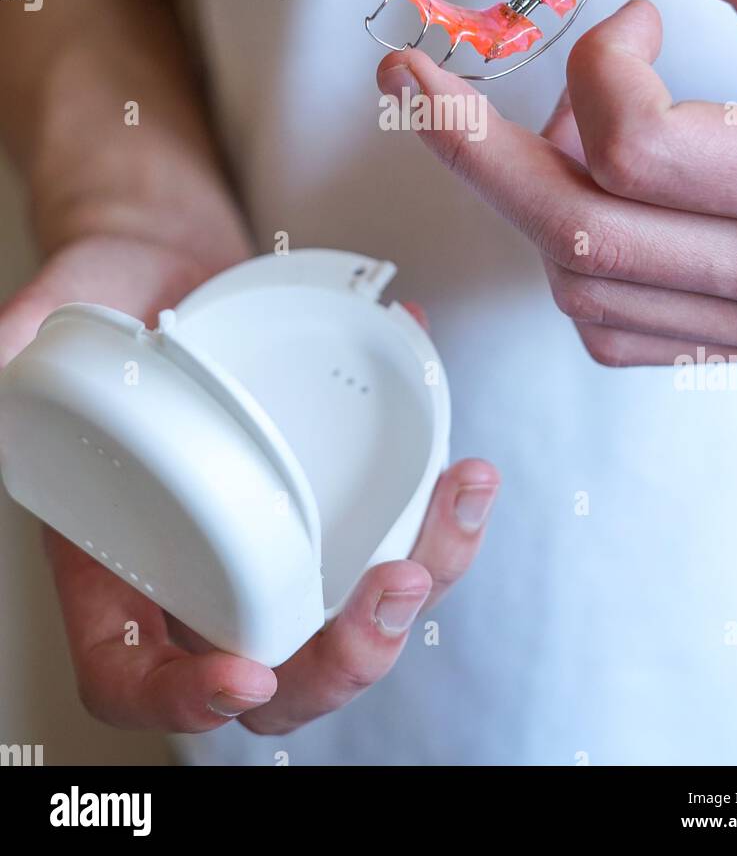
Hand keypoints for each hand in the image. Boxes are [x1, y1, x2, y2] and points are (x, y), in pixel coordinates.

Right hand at [0, 234, 497, 731]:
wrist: (172, 266)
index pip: (135, 672)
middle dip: (346, 656)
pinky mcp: (338, 498)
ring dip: (426, 577)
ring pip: (357, 611)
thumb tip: (4, 351)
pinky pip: (397, 533)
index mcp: (120, 564)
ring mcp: (280, 539)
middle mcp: (207, 571)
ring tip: (457, 500)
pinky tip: (462, 460)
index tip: (239, 677)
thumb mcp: (60, 323)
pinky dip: (440, 511)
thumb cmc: (109, 304)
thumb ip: (28, 341)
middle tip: (393, 588)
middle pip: (279, 668)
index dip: (181, 698)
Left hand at [376, 0, 736, 366]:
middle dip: (474, 148)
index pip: (639, 149)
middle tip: (412, 84)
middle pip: (579, 232)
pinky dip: (571, 257)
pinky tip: (595, 191)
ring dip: (536, 196)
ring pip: (582, 285)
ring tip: (568, 126)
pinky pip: (609, 328)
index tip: (633, 23)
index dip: (600, 68)